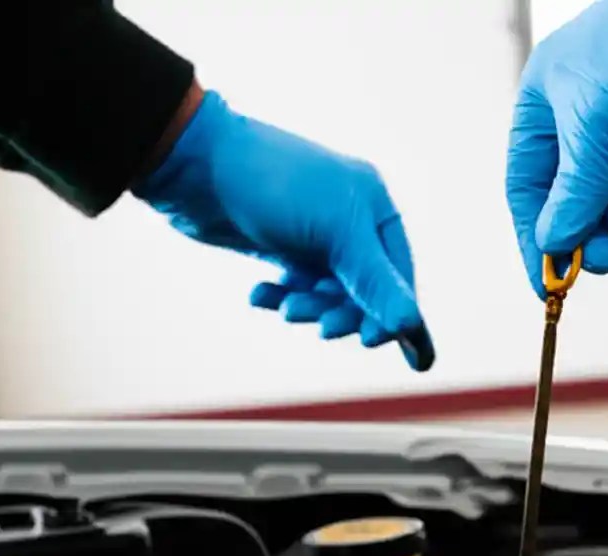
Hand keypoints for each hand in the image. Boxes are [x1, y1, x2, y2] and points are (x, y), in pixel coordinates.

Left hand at [134, 91, 434, 370]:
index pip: (399, 275)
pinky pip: (296, 289)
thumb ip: (376, 281)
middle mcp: (351, 224)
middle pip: (365, 292)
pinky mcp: (282, 249)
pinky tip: (259, 295)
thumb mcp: (335, 233)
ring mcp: (315, 237)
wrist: (195, 163)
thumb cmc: (274, 184)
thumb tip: (412, 326)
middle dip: (343, 312)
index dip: (391, 312)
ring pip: (329, 296)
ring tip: (284, 305)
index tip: (372, 341)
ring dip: (309, 307)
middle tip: (321, 327)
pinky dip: (281, 297)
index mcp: (375, 210)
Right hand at [506, 0, 607, 297]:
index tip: (549, 286)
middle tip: (605, 261)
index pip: (527, 190)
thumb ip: (576, 191)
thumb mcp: (599, 126)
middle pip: (572, 200)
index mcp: (541, 112)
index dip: (536, 240)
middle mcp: (576, 122)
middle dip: (590, 232)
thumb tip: (554, 245)